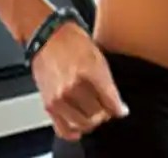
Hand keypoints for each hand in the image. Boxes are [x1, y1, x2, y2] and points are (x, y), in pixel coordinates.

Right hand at [29, 21, 128, 139]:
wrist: (47, 36)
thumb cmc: (72, 42)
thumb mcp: (98, 57)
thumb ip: (108, 84)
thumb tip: (118, 106)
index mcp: (90, 72)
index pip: (111, 102)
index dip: (119, 109)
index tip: (121, 110)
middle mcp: (74, 87)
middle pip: (98, 115)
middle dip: (105, 114)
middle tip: (106, 109)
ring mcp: (60, 98)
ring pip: (83, 124)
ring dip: (92, 122)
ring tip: (94, 114)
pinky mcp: (49, 105)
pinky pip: (63, 128)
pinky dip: (74, 131)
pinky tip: (79, 127)